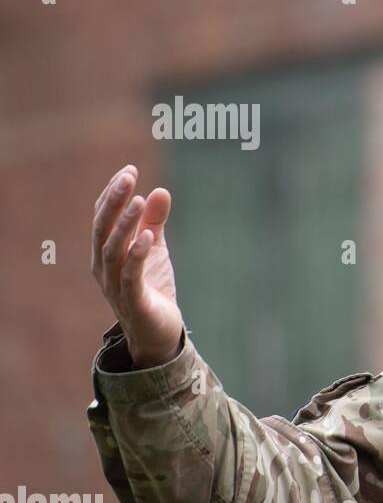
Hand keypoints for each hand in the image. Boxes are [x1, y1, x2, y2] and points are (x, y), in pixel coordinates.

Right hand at [90, 165, 183, 368]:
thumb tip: (161, 190)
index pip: (102, 217)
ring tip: (140, 200)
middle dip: (114, 201)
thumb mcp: (155, 250)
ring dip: (125, 223)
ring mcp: (116, 286)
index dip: (113, 193)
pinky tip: (147, 236)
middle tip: (129, 176)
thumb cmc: (152, 288)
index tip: (129, 169)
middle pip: (102, 230)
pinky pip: (130, 276)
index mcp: (105, 252)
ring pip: (113, 250)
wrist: (158, 332)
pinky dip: (136, 254)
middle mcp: (104, 268)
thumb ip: (155, 222)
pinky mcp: (134, 302)